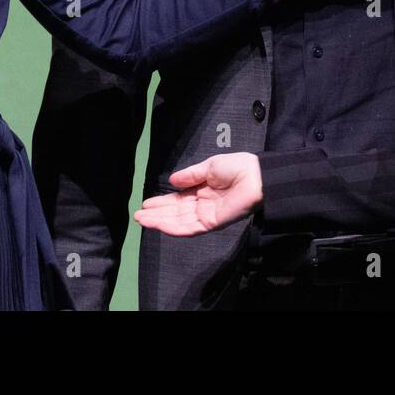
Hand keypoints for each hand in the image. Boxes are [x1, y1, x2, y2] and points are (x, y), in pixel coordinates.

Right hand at [132, 152, 262, 236]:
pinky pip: (189, 228)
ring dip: (159, 221)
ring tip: (142, 219)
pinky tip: (159, 225)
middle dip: (156, 214)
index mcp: (202, 190)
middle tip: (138, 214)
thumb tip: (171, 181)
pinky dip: (173, 228)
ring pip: (178, 222)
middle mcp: (202, 205)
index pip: (178, 199)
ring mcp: (206, 216)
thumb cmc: (237, 167)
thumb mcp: (209, 166)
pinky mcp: (211, 223)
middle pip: (175, 213)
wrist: (256, 176)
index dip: (162, 202)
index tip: (146, 202)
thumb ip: (190, 175)